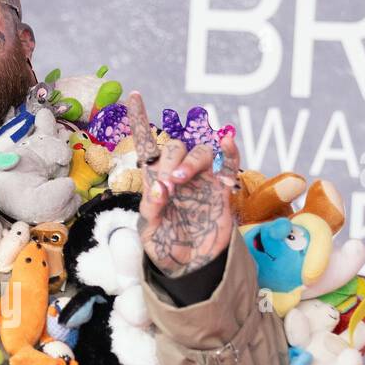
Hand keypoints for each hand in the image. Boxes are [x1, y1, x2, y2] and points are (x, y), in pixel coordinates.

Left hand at [129, 92, 239, 277]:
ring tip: (180, 180)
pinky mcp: (222, 191)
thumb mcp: (150, 232)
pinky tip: (227, 141)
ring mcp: (202, 181)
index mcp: (155, 181)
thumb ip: (153, 209)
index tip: (134, 96)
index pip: (147, 145)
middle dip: (170, 159)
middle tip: (167, 184)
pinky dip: (230, 150)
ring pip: (201, 152)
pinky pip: (229, 164)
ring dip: (191, 161)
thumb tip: (161, 187)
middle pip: (176, 147)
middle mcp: (179, 175)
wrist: (192, 268)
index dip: (141, 120)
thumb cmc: (166, 248)